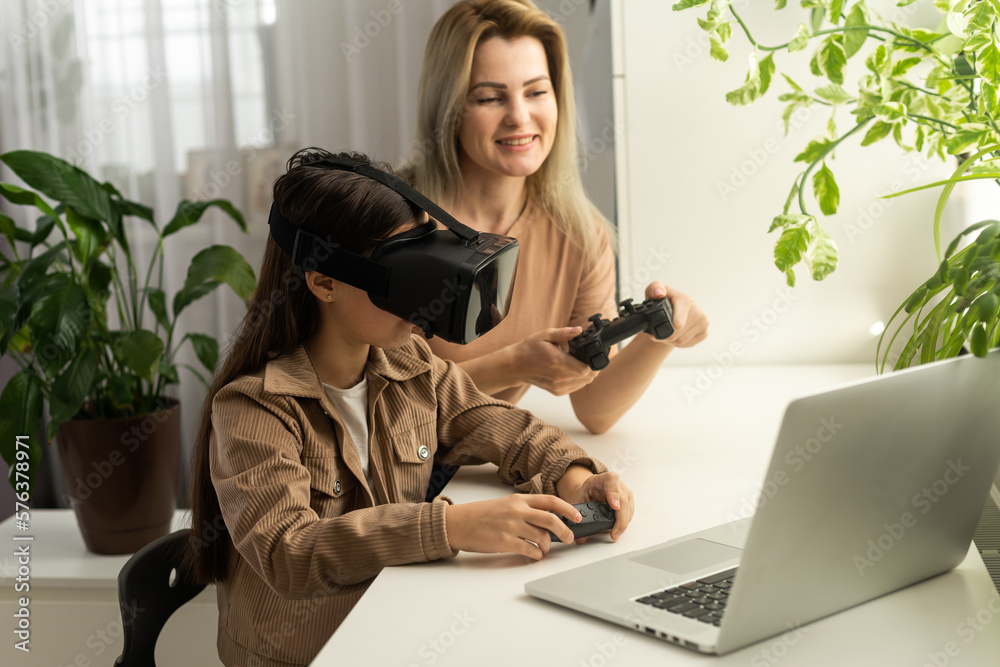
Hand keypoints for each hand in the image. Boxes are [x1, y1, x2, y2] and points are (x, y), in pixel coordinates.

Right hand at [445, 494, 582, 559]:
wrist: (458, 523)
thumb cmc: (481, 515)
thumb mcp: (505, 504)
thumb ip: (525, 509)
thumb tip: (547, 520)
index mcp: (518, 499)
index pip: (550, 501)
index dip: (568, 509)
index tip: (578, 516)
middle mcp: (517, 511)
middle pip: (551, 519)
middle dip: (565, 531)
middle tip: (570, 538)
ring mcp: (511, 526)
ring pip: (541, 537)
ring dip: (547, 547)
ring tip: (544, 550)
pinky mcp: (504, 542)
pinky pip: (529, 550)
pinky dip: (535, 555)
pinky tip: (533, 555)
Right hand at [513, 327, 597, 395]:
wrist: (516, 365)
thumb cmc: (530, 348)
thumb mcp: (546, 335)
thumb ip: (564, 333)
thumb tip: (579, 330)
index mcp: (557, 362)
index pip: (585, 370)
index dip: (593, 362)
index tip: (592, 354)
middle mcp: (558, 377)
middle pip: (588, 377)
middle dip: (592, 367)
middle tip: (588, 356)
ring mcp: (558, 387)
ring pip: (584, 383)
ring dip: (586, 373)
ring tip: (578, 362)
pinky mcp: (557, 392)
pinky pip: (576, 387)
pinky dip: (579, 379)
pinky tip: (572, 370)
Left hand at [558, 470, 634, 541]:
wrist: (590, 491)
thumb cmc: (586, 493)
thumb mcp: (578, 500)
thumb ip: (577, 516)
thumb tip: (581, 538)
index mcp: (601, 479)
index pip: (611, 480)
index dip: (613, 493)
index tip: (614, 506)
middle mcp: (616, 483)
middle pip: (623, 499)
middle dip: (620, 519)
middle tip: (614, 532)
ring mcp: (624, 491)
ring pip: (628, 507)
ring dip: (623, 522)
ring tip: (615, 533)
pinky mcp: (629, 499)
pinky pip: (630, 512)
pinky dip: (624, 522)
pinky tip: (617, 528)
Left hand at [645, 282, 707, 348]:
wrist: (672, 311)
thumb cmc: (662, 301)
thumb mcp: (653, 291)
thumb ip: (654, 288)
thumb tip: (659, 293)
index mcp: (685, 300)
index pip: (682, 317)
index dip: (677, 323)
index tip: (673, 326)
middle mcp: (697, 310)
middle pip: (678, 333)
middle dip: (665, 335)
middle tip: (658, 331)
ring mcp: (703, 322)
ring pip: (681, 341)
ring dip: (670, 340)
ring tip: (666, 332)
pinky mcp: (704, 332)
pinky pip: (687, 344)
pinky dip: (678, 343)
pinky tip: (676, 334)